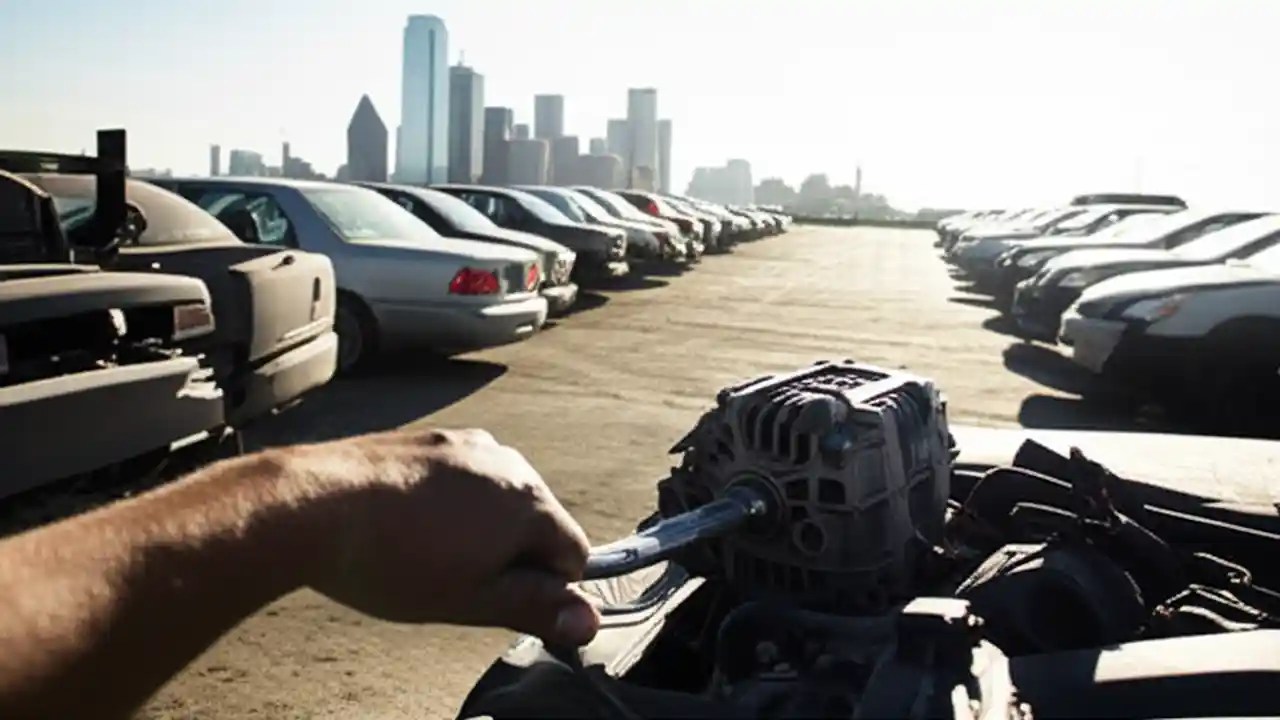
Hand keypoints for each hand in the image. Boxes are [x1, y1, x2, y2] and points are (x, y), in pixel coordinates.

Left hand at [283, 428, 599, 646]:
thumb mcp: (472, 601)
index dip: (546, 589)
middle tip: (458, 583)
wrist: (313, 505)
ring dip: (479, 529)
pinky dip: (447, 505)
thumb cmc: (393, 561)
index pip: (575, 554)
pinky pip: (460, 479)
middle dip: (512, 555)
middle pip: (537, 521)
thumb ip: (536, 608)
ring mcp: (466, 444)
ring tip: (426, 555)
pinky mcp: (429, 439)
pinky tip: (407, 527)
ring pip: (496, 499)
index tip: (502, 602)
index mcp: (530, 502)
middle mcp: (508, 461)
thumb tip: (589, 621)